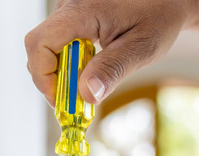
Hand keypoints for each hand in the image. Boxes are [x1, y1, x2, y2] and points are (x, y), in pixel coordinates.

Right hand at [24, 0, 198, 105]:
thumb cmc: (159, 17)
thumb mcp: (141, 48)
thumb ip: (112, 70)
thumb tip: (86, 95)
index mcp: (81, 11)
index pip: (40, 44)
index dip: (43, 77)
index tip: (62, 102)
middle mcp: (69, 6)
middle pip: (39, 47)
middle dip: (53, 79)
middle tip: (76, 100)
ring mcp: (69, 10)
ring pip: (48, 47)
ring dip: (63, 72)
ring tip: (89, 84)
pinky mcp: (73, 17)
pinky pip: (59, 42)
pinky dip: (70, 62)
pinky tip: (91, 69)